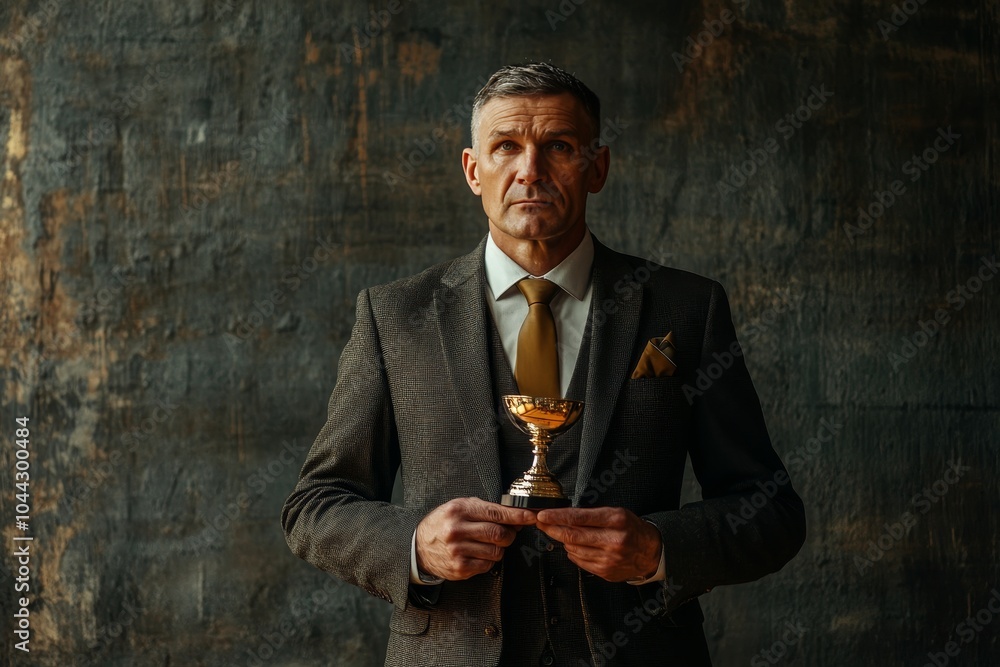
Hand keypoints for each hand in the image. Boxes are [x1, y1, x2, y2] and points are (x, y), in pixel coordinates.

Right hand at [415, 497, 536, 580]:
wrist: (418, 546)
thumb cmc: (443, 524)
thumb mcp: (459, 507)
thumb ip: (485, 509)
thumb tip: (514, 515)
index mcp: (459, 510)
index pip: (496, 513)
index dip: (517, 516)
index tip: (530, 516)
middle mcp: (457, 530)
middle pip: (499, 534)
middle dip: (510, 534)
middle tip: (508, 533)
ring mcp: (458, 551)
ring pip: (497, 552)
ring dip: (499, 548)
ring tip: (488, 544)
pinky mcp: (459, 568)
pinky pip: (488, 566)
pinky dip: (489, 560)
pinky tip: (479, 554)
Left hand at [536, 507, 661, 581]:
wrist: (650, 552)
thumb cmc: (631, 528)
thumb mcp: (616, 513)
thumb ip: (592, 515)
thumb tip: (563, 516)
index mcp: (615, 520)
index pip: (578, 518)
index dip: (557, 517)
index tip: (542, 515)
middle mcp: (613, 540)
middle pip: (572, 536)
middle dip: (552, 529)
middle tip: (541, 524)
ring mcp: (609, 559)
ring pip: (574, 549)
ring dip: (564, 541)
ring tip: (564, 534)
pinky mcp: (606, 572)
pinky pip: (580, 562)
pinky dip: (573, 553)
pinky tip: (577, 547)